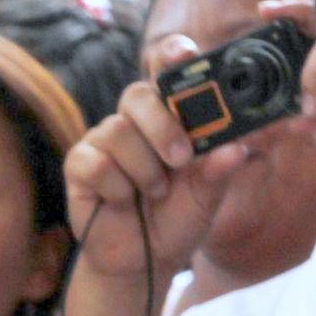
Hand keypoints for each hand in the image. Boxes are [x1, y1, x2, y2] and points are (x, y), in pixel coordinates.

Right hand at [62, 47, 231, 282]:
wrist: (143, 261)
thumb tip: (236, 148)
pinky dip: (116, 186)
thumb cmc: (176, 219)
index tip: (185, 54)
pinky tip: (122, 202)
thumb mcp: (208, 196)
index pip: (167, 73)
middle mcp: (136, 123)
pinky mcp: (79, 166)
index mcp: (171, 118)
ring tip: (154, 192)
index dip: (171, 56)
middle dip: (163, 126)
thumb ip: (219, 170)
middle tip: (181, 159)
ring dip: (143, 168)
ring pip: (118, 129)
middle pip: (138, 94)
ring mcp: (105, 142)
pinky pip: (95, 162)